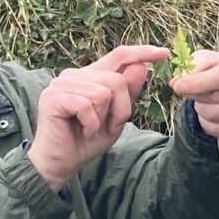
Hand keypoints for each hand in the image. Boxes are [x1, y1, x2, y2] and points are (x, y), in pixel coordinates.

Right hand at [28, 45, 165, 188]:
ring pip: (103, 93)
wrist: (59, 165)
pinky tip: (82, 133)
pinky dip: (91, 124)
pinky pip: (87, 105)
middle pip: (116, 80)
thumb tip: (142, 66)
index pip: (119, 55)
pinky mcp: (53, 97)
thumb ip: (128, 93)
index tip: (164, 53)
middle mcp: (74, 75)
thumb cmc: (84, 142)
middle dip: (121, 108)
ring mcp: (61, 84)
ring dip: (104, 118)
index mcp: (89, 76)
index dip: (142, 52)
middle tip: (109, 127)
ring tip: (91, 130)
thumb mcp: (115, 118)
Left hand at [170, 50, 218, 144]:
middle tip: (194, 92)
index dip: (197, 83)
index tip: (177, 86)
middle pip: (217, 97)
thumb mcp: (210, 60)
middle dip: (197, 95)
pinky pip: (218, 130)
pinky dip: (207, 123)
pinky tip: (211, 115)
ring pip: (215, 115)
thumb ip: (194, 64)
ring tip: (205, 102)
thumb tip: (178, 80)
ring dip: (201, 109)